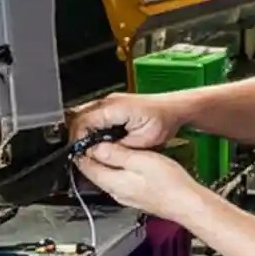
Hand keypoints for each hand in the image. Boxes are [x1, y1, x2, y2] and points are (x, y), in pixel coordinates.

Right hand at [68, 93, 183, 149]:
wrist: (177, 108)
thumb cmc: (165, 120)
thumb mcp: (143, 140)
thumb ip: (119, 148)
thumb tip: (99, 154)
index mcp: (114, 108)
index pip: (82, 122)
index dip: (78, 140)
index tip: (81, 153)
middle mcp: (109, 101)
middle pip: (78, 118)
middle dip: (77, 137)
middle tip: (82, 153)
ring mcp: (111, 102)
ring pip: (84, 116)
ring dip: (84, 132)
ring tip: (90, 149)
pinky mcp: (114, 105)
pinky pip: (94, 116)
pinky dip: (92, 128)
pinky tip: (100, 140)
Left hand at [73, 143, 206, 222]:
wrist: (187, 203)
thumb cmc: (169, 183)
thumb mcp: (141, 161)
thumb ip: (117, 154)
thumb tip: (95, 147)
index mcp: (112, 182)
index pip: (85, 165)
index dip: (81, 149)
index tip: (82, 137)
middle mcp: (114, 192)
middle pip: (93, 172)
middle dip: (92, 155)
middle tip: (95, 139)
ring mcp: (125, 196)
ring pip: (106, 177)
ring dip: (105, 162)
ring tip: (110, 147)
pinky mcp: (136, 197)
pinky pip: (119, 181)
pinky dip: (117, 170)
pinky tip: (128, 163)